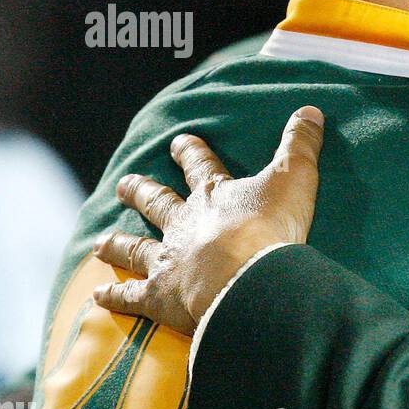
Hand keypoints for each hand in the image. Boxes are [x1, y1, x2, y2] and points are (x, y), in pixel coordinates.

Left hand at [92, 106, 325, 334]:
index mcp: (213, 196)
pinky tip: (97, 298)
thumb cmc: (271, 228)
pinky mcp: (161, 297)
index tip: (178, 141)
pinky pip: (131, 296)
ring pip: (135, 249)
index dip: (190, 152)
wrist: (247, 278)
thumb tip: (310, 110)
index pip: (199, 166)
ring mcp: (168, 261)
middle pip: (156, 203)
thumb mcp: (295, 178)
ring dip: (118, 244)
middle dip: (141, 192)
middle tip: (124, 184)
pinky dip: (115, 297)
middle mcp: (183, 225)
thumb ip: (300, 146)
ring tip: (101, 243)